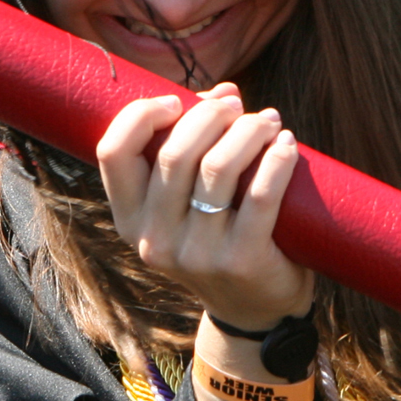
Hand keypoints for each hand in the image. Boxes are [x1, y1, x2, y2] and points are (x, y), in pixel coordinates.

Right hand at [97, 82, 311, 332]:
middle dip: (211, 115)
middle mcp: (155, 240)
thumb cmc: (219, 235)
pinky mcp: (241, 260)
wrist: (255, 309)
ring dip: (249, 131)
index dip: (141, 115)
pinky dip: (277, 160)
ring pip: (218, 167)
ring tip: (269, 122)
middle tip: (237, 108)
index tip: (177, 102)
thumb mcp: (190, 200)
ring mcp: (197, 254)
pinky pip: (260, 194)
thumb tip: (223, 92)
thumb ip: (195, 145)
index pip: (113, 152)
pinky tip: (287, 145)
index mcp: (130, 220)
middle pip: (175, 152)